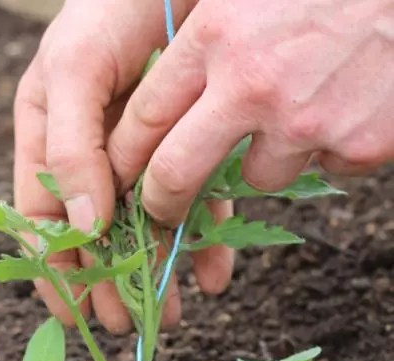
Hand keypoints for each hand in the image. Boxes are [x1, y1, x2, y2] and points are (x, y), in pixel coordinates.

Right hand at [13, 0, 234, 333]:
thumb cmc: (108, 11)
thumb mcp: (72, 73)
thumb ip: (68, 150)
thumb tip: (80, 228)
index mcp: (46, 141)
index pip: (41, 219)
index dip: (53, 269)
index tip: (72, 311)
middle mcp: (89, 156)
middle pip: (94, 234)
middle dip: (109, 283)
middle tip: (129, 324)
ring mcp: (138, 156)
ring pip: (144, 227)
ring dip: (157, 272)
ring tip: (173, 312)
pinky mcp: (185, 149)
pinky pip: (192, 201)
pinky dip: (202, 238)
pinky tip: (211, 271)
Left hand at [108, 0, 393, 226]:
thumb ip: (201, 35)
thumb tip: (157, 97)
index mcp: (215, 35)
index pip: (144, 117)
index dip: (124, 155)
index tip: (119, 173)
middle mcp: (253, 81)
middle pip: (176, 172)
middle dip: (161, 202)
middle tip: (160, 210)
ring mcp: (305, 118)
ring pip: (257, 178)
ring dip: (266, 158)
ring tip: (295, 111)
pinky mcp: (358, 143)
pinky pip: (322, 168)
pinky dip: (325, 149)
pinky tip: (342, 105)